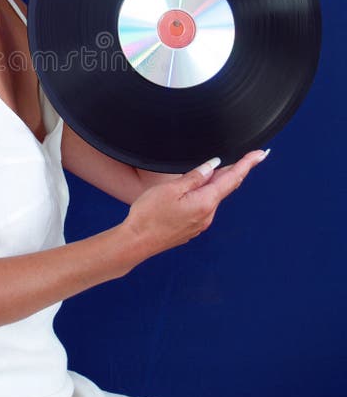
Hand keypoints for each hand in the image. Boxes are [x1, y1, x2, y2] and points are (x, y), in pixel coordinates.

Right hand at [124, 150, 268, 261]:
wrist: (136, 242)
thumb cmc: (149, 215)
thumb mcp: (171, 189)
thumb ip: (194, 177)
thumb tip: (213, 166)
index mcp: (205, 202)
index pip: (232, 179)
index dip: (248, 164)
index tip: (261, 154)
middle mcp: (207, 215)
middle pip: (224, 187)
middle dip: (235, 171)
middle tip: (246, 156)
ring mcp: (200, 223)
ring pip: (213, 197)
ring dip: (216, 182)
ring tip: (213, 169)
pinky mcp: (191, 228)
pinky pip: (203, 206)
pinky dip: (204, 194)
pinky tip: (196, 189)